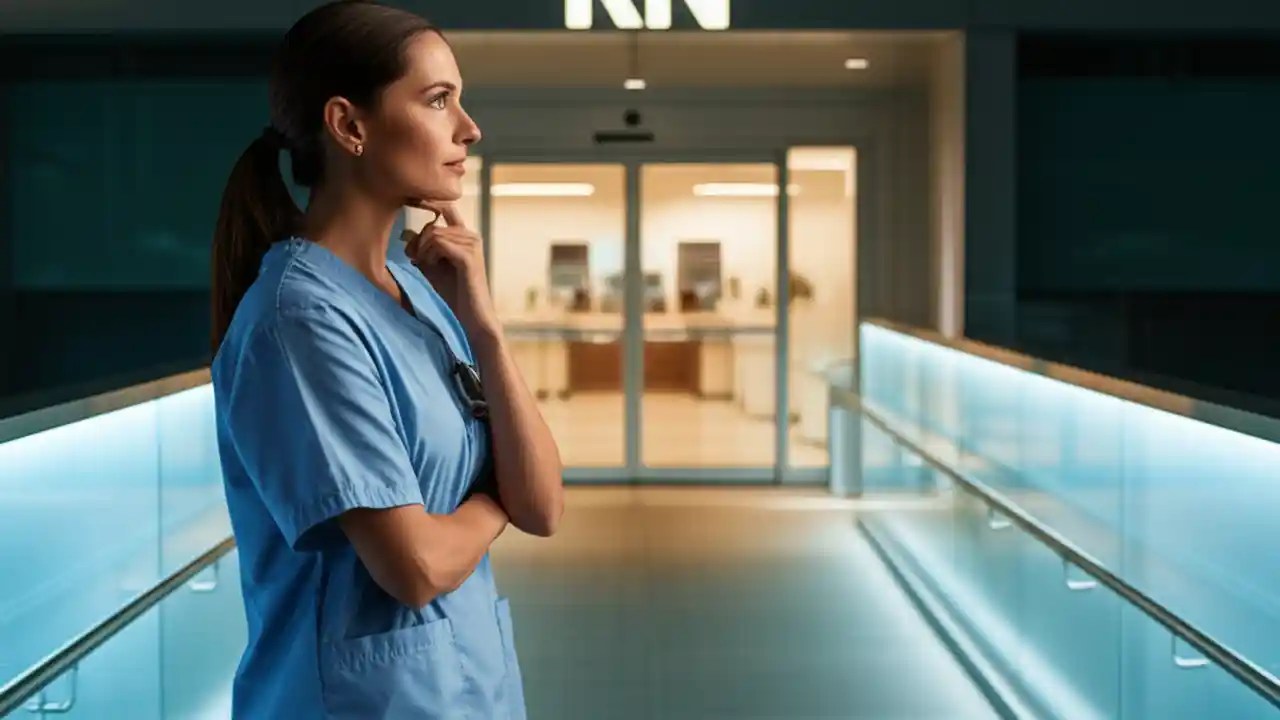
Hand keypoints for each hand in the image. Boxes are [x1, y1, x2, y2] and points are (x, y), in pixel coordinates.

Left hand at [405, 203, 499, 339]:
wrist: (471, 318)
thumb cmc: (453, 295)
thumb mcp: (432, 267)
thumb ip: (421, 250)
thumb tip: (406, 234)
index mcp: (464, 236)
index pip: (446, 207)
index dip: (428, 203)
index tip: (408, 206)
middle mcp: (471, 236)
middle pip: (434, 224)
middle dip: (418, 241)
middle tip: (415, 259)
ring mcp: (472, 245)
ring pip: (434, 233)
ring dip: (422, 250)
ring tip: (424, 266)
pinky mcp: (469, 257)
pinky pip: (439, 243)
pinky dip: (428, 255)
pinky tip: (428, 266)